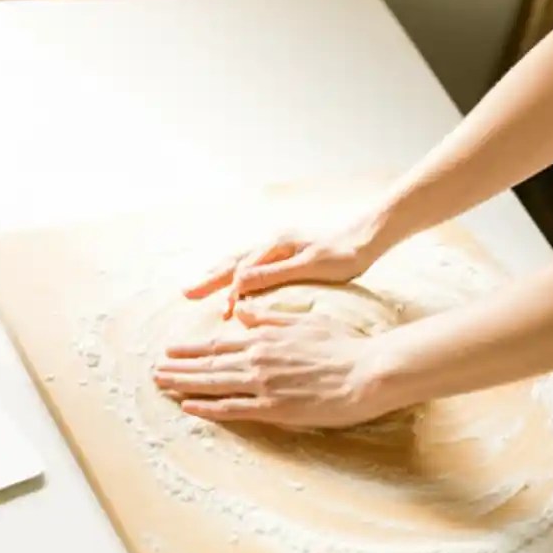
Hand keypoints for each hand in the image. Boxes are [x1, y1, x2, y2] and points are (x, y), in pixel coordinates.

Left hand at [152, 301, 391, 429]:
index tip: (170, 350)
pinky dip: (207, 408)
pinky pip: (233, 409)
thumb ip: (268, 317)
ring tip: (161, 385)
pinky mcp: (274, 408)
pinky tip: (188, 407)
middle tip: (154, 372)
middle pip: (207, 365)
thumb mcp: (302, 321)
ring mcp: (263, 385)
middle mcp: (257, 360)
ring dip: (184, 385)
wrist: (367, 371)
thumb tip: (242, 310)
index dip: (190, 349)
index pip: (218, 345)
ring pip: (213, 384)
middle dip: (177, 368)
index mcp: (264, 338)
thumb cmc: (342, 346)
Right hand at [184, 221, 380, 316]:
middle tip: (185, 294)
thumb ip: (273, 275)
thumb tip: (239, 283)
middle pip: (232, 263)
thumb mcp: (310, 266)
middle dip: (209, 280)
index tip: (224, 315)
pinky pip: (250, 262)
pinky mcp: (285, 252)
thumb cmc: (343, 255)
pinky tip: (232, 279)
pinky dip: (234, 271)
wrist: (367, 237)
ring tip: (199, 285)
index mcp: (275, 247)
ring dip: (218, 274)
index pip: (243, 273)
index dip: (232, 295)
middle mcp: (271, 244)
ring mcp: (277, 246)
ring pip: (239, 261)